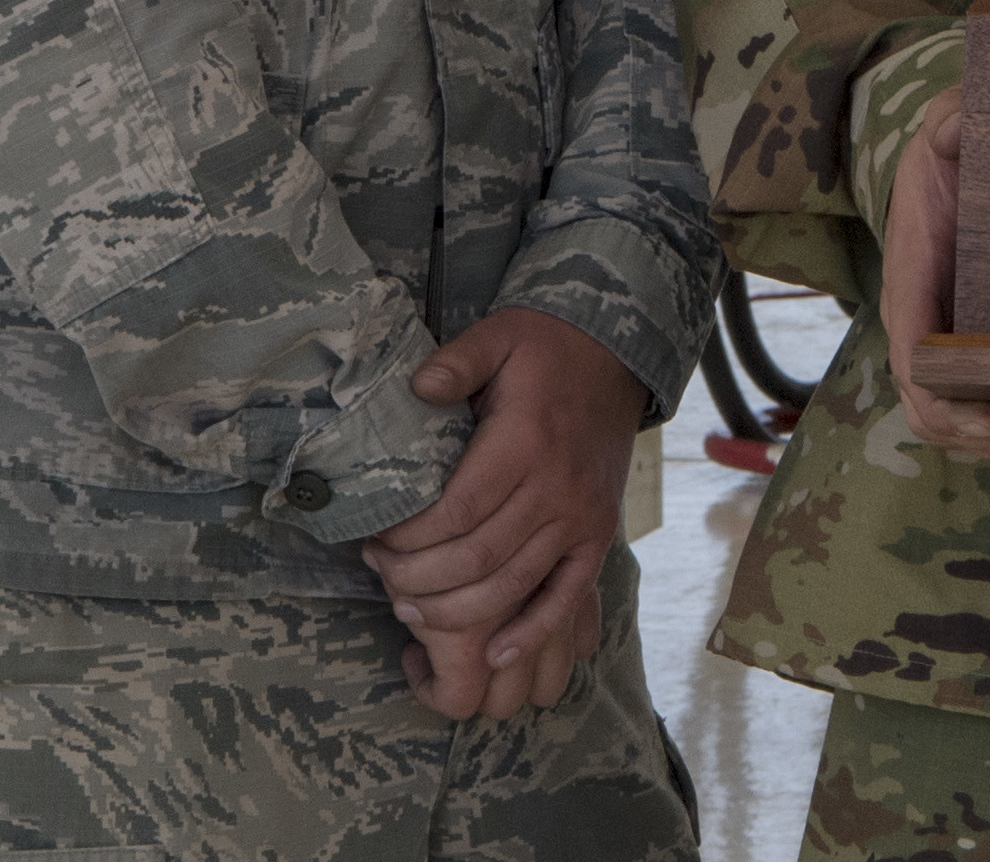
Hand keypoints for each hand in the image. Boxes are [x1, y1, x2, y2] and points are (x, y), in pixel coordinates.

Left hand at [361, 306, 643, 718]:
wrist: (616, 358)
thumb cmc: (545, 350)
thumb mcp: (499, 336)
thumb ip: (457, 361)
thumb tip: (417, 388)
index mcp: (526, 440)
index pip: (458, 511)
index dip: (409, 538)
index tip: (374, 540)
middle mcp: (558, 487)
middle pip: (479, 557)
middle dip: (419, 580)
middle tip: (380, 576)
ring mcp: (582, 517)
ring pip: (513, 585)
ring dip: (456, 611)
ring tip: (409, 608)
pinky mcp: (598, 536)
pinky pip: (567, 597)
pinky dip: (532, 632)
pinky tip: (493, 654)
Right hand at [880, 103, 989, 464]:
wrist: (950, 159)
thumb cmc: (948, 151)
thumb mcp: (944, 125)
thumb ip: (948, 120)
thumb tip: (953, 129)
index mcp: (908, 277)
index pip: (910, 357)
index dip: (942, 399)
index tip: (986, 416)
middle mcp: (918, 320)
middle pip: (932, 408)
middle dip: (987, 432)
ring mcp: (942, 339)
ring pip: (954, 419)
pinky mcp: (970, 345)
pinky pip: (979, 403)